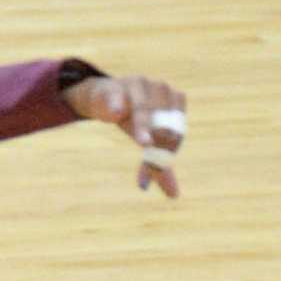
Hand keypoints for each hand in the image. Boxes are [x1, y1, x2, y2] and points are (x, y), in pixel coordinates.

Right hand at [63, 72, 187, 198]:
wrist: (104, 96)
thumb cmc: (134, 117)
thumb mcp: (149, 138)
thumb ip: (160, 163)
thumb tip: (173, 195)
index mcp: (175, 100)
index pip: (176, 130)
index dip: (168, 150)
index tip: (156, 169)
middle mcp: (160, 88)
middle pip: (162, 121)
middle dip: (157, 141)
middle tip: (152, 154)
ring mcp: (137, 85)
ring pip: (143, 111)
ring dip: (143, 128)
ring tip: (145, 143)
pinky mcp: (114, 87)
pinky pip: (117, 100)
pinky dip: (117, 107)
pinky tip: (116, 114)